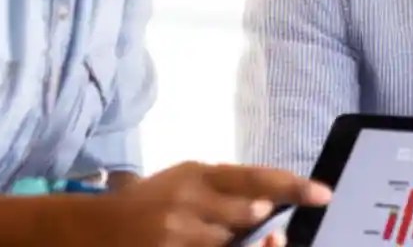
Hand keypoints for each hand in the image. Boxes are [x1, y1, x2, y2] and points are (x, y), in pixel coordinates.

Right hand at [98, 161, 330, 246]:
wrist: (88, 229)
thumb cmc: (147, 205)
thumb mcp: (185, 183)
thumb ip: (226, 191)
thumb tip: (272, 203)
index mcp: (199, 173)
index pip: (258, 176)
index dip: (294, 186)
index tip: (324, 194)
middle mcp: (190, 197)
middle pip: (250, 214)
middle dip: (259, 225)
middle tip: (266, 231)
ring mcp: (176, 230)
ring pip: (231, 243)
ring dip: (231, 243)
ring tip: (200, 233)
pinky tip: (203, 242)